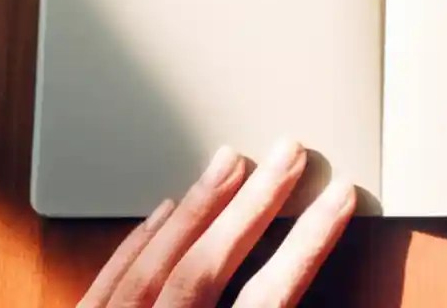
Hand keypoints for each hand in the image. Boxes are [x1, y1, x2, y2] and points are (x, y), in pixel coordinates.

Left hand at [80, 140, 354, 306]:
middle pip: (208, 268)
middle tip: (289, 153)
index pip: (269, 297)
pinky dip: (137, 243)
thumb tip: (311, 284)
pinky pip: (106, 284)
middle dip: (254, 204)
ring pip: (154, 267)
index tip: (340, 198)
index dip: (309, 244)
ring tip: (231, 159)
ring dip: (198, 208)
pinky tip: (163, 210)